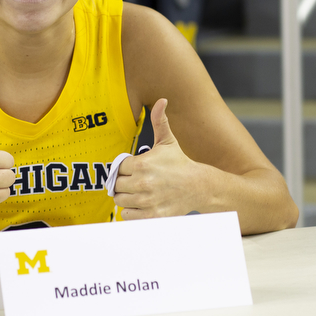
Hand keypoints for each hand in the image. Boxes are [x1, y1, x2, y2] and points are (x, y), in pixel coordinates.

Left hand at [113, 99, 209, 219]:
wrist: (198, 186)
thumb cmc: (180, 163)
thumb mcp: (168, 141)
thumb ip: (160, 120)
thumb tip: (161, 100)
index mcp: (142, 164)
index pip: (118, 169)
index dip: (125, 169)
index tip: (135, 170)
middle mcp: (142, 183)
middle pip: (117, 186)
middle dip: (125, 183)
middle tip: (137, 181)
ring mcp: (147, 200)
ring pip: (120, 201)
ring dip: (126, 198)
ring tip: (139, 192)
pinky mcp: (151, 215)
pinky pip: (127, 216)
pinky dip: (131, 212)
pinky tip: (141, 204)